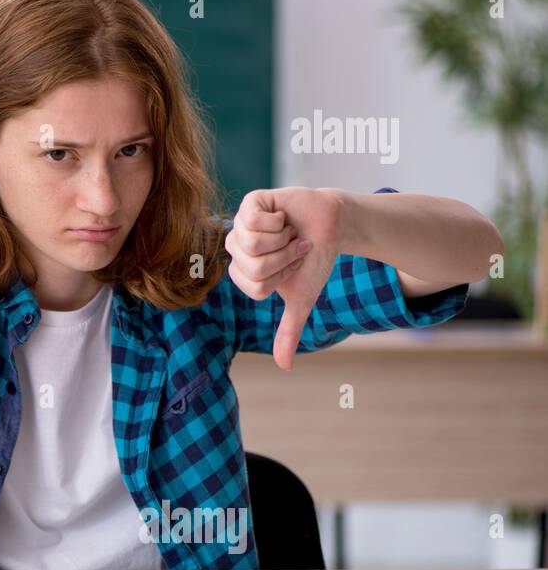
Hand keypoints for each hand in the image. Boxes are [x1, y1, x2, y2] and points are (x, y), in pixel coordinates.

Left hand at [225, 188, 343, 370]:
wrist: (332, 226)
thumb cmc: (313, 261)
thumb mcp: (301, 298)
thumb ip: (288, 330)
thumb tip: (284, 367)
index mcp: (241, 271)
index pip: (253, 286)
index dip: (280, 278)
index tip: (291, 268)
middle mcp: (236, 247)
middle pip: (253, 266)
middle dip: (285, 259)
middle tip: (294, 248)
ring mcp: (240, 224)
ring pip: (253, 244)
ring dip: (283, 240)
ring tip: (290, 233)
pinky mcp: (250, 202)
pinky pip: (253, 220)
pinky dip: (278, 221)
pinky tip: (283, 217)